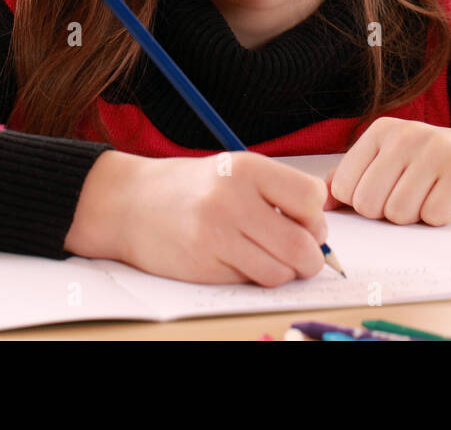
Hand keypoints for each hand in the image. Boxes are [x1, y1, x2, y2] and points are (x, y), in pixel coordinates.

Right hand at [107, 151, 330, 286]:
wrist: (130, 203)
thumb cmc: (192, 188)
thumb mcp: (234, 172)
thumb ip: (277, 194)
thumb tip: (321, 235)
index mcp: (246, 167)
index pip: (311, 199)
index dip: (315, 217)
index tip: (304, 222)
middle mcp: (232, 198)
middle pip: (302, 244)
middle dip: (311, 258)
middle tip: (302, 255)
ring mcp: (216, 234)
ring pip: (280, 271)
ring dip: (283, 272)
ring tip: (267, 257)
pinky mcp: (203, 265)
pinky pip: (251, 282)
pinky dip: (253, 277)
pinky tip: (236, 260)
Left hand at [322, 118, 450, 223]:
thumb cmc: (438, 167)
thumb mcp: (393, 163)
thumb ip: (354, 178)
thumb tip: (319, 202)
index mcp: (381, 131)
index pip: (345, 187)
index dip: (363, 204)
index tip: (387, 192)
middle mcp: (405, 134)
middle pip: (369, 204)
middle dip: (389, 213)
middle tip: (414, 195)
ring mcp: (435, 150)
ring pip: (399, 214)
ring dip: (417, 217)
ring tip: (433, 194)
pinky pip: (433, 216)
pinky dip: (442, 218)